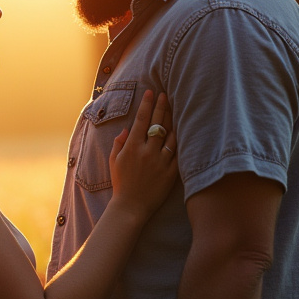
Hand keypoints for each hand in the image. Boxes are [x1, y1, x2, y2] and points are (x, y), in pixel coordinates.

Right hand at [108, 90, 178, 219]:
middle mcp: (147, 151)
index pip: (141, 119)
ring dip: (173, 120)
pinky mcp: (171, 172)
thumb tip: (127, 129)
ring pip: (171, 135)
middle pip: (158, 123)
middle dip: (162, 106)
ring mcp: (160, 161)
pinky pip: (178, 152)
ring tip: (176, 109)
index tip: (151, 92)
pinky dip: (180, 141)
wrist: (131, 207)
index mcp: (132, 147)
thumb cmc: (121, 183)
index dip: (147, 104)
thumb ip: (119, 143)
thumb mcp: (115, 161)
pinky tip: (182, 131)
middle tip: (166, 95)